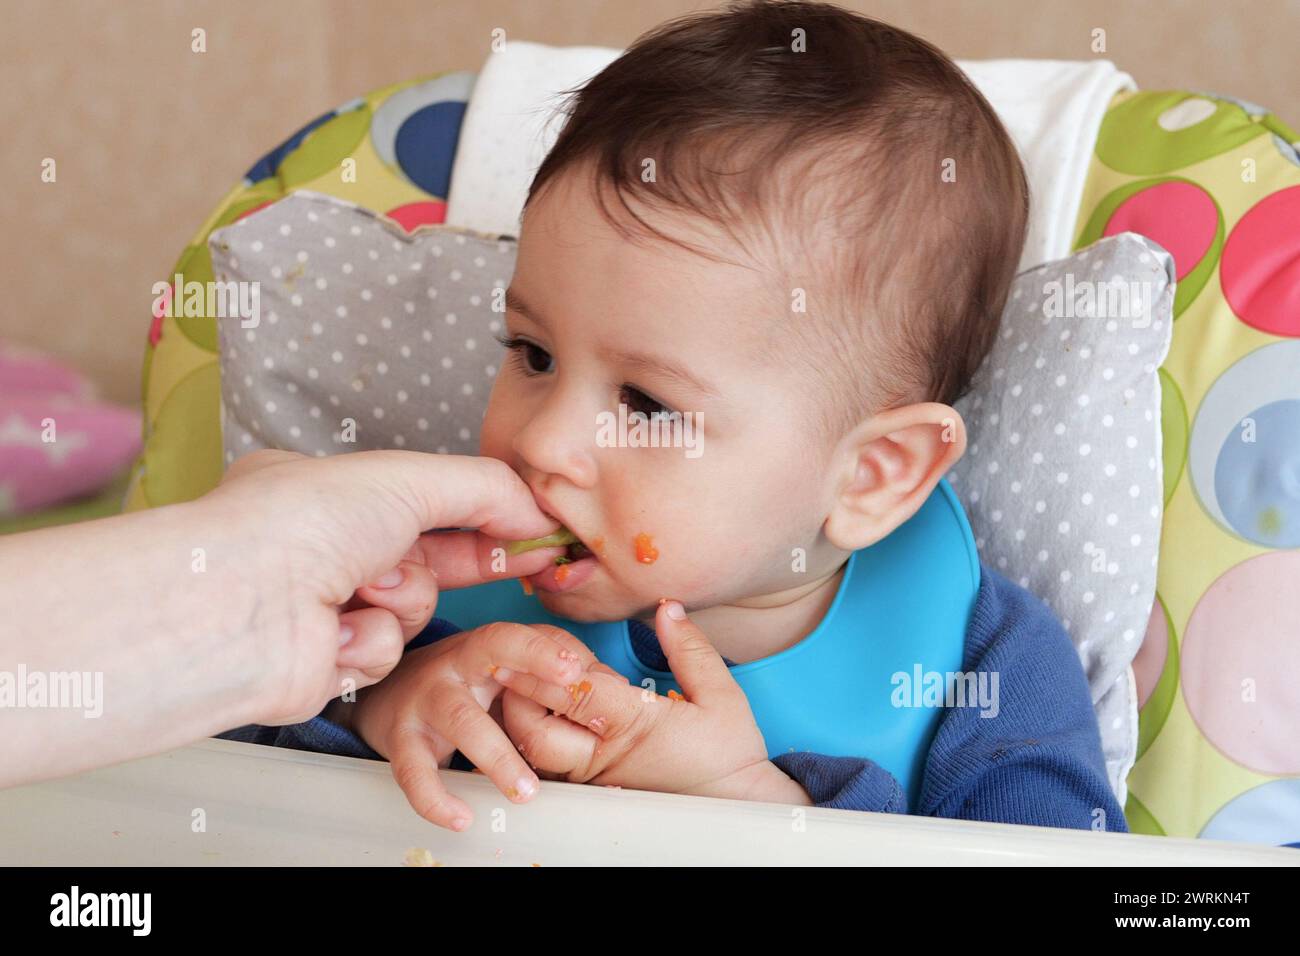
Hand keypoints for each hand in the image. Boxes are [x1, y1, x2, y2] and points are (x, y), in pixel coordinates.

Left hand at [205, 449, 567, 727]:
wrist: (242, 605)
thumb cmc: (304, 523)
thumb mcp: (408, 479)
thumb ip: (484, 488)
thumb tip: (533, 509)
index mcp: (328, 493)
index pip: (423, 503)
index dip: (483, 515)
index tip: (531, 528)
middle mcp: (322, 548)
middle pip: (428, 558)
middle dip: (475, 559)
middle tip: (532, 559)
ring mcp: (324, 608)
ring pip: (411, 609)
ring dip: (401, 597)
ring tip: (362, 589)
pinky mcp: (327, 664)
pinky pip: (386, 653)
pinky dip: (371, 641)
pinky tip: (336, 633)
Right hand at [339, 622, 622, 829]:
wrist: (387, 695)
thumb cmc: (465, 686)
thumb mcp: (500, 674)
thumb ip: (545, 678)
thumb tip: (613, 692)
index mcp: (485, 648)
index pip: (516, 637)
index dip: (544, 650)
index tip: (576, 670)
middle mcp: (455, 665)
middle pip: (491, 655)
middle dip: (531, 669)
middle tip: (571, 689)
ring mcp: (426, 700)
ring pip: (461, 721)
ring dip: (497, 757)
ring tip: (528, 792)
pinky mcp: (401, 739)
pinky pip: (414, 771)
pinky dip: (437, 799)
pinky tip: (463, 818)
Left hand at [497, 600, 810, 803]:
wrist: (734, 806)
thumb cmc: (727, 755)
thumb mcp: (721, 695)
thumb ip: (690, 650)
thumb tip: (667, 610)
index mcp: (632, 726)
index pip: (576, 693)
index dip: (545, 670)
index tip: (523, 648)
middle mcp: (604, 756)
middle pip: (537, 732)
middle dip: (517, 697)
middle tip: (509, 665)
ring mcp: (595, 778)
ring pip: (536, 756)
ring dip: (521, 721)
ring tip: (516, 688)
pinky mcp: (593, 790)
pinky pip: (550, 769)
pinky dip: (535, 743)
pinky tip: (537, 718)